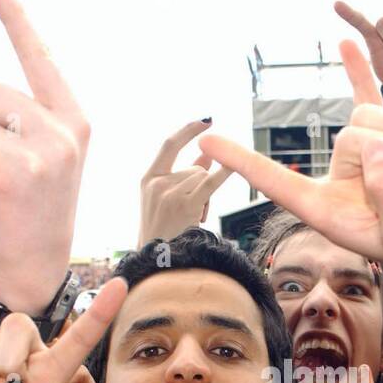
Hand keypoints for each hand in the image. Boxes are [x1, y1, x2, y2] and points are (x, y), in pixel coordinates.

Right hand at [138, 119, 232, 245]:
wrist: (155, 262)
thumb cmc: (164, 233)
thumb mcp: (167, 200)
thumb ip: (185, 175)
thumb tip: (207, 156)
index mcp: (147, 178)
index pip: (169, 144)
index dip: (189, 130)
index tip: (206, 120)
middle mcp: (156, 183)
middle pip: (195, 168)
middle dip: (201, 185)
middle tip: (192, 213)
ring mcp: (169, 193)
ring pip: (203, 178)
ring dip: (206, 197)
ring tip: (193, 219)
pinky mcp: (185, 205)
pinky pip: (210, 182)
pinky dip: (224, 173)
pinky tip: (235, 165)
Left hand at [200, 40, 382, 293]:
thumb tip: (375, 151)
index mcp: (332, 214)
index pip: (280, 184)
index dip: (244, 163)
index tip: (206, 142)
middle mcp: (342, 185)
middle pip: (351, 137)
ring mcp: (367, 163)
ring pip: (375, 120)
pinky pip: (371, 100)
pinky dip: (361, 73)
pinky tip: (346, 43)